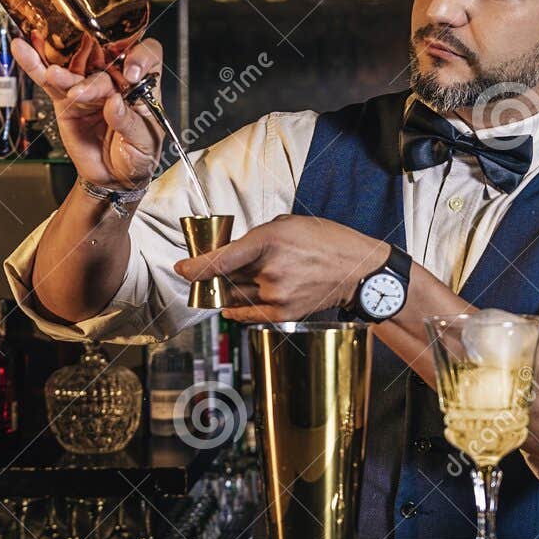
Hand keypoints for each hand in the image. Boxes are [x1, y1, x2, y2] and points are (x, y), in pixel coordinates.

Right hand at [11, 35, 165, 188]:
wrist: (114, 177)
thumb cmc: (137, 155)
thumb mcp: (144, 141)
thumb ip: (129, 122)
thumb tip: (114, 103)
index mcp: (142, 84)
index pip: (146, 55)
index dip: (139, 56)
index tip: (132, 73)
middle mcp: (115, 79)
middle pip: (105, 57)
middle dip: (93, 68)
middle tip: (84, 91)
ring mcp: (89, 87)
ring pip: (74, 68)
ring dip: (61, 68)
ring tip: (53, 75)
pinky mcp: (66, 99)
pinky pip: (50, 81)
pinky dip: (35, 65)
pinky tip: (23, 49)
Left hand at [174, 215, 390, 322]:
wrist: (356, 271)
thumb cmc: (324, 241)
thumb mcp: (287, 225)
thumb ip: (255, 239)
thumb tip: (228, 253)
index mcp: (270, 240)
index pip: (223, 259)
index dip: (197, 266)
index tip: (181, 268)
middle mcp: (271, 270)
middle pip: (225, 278)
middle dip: (214, 275)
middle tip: (212, 270)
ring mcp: (276, 295)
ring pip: (234, 295)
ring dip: (228, 290)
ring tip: (245, 280)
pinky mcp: (283, 314)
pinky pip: (246, 314)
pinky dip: (236, 309)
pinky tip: (233, 304)